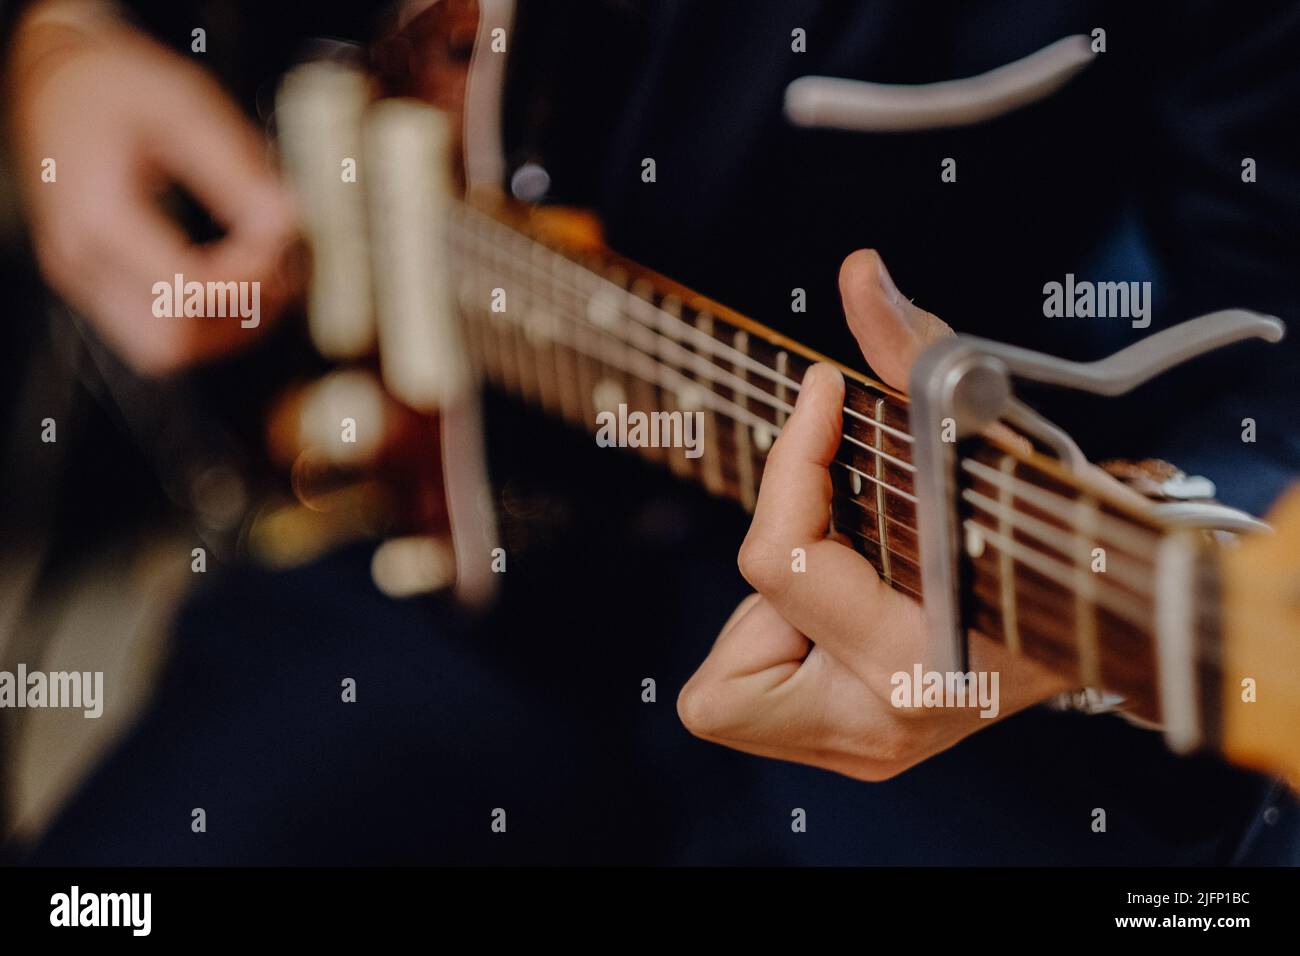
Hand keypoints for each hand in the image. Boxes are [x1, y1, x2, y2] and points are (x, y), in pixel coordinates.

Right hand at [5, 2, 300, 374]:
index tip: (281, 234)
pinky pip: (156, 331)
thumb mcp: (186, 108)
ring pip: (165, 351)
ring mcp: (84, 278)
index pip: (187, 291)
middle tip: (280, 266)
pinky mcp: (97, 281)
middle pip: (173, 343)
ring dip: (227, 324)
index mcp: (99, 217)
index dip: (250, 277)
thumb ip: (238, 172)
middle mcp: (82, 261)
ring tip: (267, 270)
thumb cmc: (115, 83)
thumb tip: (290, 225)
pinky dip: (206, 317)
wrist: (53, 75)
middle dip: (239, 315)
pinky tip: (239, 275)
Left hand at [677, 250, 1069, 780]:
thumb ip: (919, 353)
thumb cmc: (1050, 521)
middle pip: (721, 679)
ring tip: (863, 583)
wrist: (1115, 613)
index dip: (789, 460)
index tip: (820, 393)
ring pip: (724, 696)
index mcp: (923, 666)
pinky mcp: (857, 753)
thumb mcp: (988, 435)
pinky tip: (852, 617)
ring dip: (773, 624)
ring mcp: (872, 752)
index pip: (777, 560)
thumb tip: (859, 271)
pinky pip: (748, 703)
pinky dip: (779, 649)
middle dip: (771, 595)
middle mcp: (890, 730)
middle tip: (847, 550)